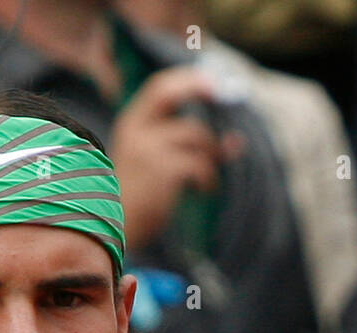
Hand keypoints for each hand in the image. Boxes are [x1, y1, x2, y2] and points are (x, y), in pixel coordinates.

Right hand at [108, 66, 243, 250]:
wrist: (120, 228)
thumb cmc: (143, 196)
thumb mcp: (157, 163)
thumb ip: (187, 147)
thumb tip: (235, 141)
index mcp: (132, 125)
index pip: (157, 88)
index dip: (186, 81)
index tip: (213, 81)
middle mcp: (135, 131)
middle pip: (167, 94)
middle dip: (196, 87)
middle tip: (220, 93)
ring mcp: (147, 149)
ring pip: (195, 135)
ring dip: (211, 154)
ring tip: (207, 178)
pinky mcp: (161, 170)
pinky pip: (199, 163)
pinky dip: (208, 177)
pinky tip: (203, 189)